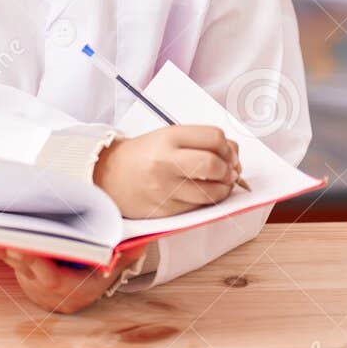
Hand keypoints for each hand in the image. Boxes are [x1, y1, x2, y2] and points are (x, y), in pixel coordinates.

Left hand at [0, 244, 148, 313]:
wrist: (79, 292)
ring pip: (11, 261)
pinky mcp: (19, 268)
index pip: (48, 276)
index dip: (33, 262)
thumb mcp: (118, 263)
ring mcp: (30, 278)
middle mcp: (46, 286)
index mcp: (69, 287)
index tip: (18, 247)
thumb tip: (139, 243)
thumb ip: (126, 253)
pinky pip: (4, 257)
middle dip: (9, 249)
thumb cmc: (100, 272)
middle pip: (25, 265)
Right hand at [92, 126, 240, 218]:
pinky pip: (202, 206)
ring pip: (213, 191)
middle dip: (229, 167)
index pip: (214, 137)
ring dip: (225, 187)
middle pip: (214, 165)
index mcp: (168, 138)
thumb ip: (201, 141)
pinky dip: (210, 200)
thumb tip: (235, 157)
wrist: (111, 176)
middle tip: (227, 168)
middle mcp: (166, 162)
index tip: (225, 150)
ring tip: (219, 182)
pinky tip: (204, 192)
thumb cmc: (144, 155)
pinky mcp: (168, 210)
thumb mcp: (168, 137)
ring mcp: (167, 189)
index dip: (227, 145)